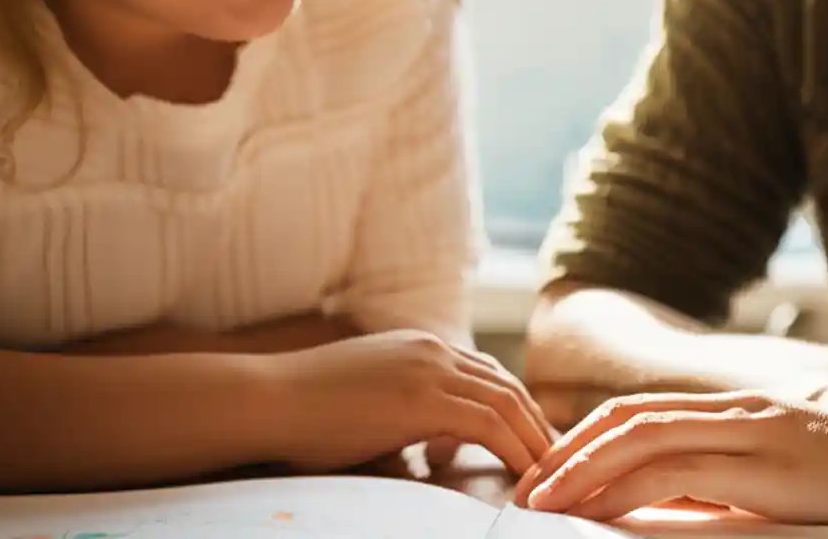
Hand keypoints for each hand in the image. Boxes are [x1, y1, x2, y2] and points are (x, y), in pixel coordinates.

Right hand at [269, 330, 554, 474]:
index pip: (487, 374)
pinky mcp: (423, 397)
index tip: (534, 441)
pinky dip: (516, 451)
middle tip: (559, 461)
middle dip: (537, 424)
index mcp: (419, 347)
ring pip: (507, 403)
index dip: (516, 409)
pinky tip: (526, 478)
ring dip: (536, 441)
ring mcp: (428, 368)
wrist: (268, 400)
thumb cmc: (305, 414)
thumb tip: (431, 450)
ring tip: (553, 477)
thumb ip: (408, 418)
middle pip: (506, 385)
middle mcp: (432, 349)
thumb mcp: (369, 407)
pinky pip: (490, 425)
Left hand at [513, 392, 827, 528]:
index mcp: (738, 412)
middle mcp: (738, 412)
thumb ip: (730, 482)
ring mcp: (752, 432)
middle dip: (571, 450)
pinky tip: (602, 506)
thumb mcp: (787, 476)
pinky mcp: (770, 466)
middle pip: (630, 419)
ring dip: (585, 468)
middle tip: (526, 486)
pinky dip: (631, 487)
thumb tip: (670, 504)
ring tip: (544, 499)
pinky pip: (682, 472)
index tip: (551, 470)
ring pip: (644, 438)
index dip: (590, 438)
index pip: (644, 414)